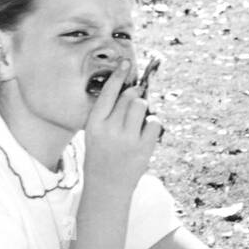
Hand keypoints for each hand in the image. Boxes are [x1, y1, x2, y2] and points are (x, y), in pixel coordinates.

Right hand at [83, 60, 162, 191]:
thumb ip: (110, 114)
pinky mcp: (143, 147)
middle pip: (128, 97)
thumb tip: (133, 91)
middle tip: (133, 108)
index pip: (107, 93)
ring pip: (141, 105)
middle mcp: (109, 129)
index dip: (118, 76)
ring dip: (143, 110)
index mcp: (94, 123)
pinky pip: (154, 122)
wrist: (107, 186)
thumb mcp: (97, 133)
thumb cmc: (103, 155)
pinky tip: (145, 134)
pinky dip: (152, 124)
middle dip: (134, 97)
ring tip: (137, 123)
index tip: (126, 62)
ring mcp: (127, 138)